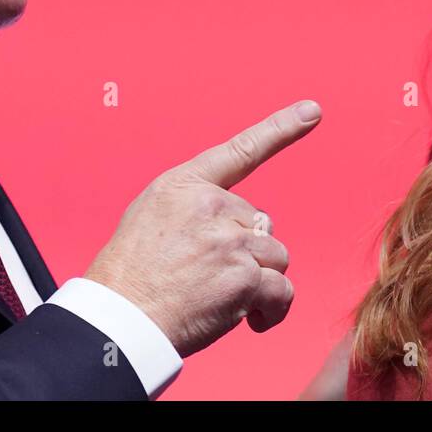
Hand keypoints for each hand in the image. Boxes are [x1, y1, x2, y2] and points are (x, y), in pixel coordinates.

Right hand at [83, 100, 321, 356]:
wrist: (120, 319)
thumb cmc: (131, 278)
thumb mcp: (150, 218)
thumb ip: (194, 209)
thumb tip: (237, 225)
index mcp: (184, 185)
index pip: (241, 151)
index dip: (281, 129)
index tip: (312, 111)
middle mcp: (211, 205)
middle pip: (260, 224)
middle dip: (245, 252)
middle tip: (209, 277)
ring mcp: (231, 240)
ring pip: (275, 256)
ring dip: (260, 280)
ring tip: (225, 299)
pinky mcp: (245, 277)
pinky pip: (281, 290)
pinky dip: (273, 309)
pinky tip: (253, 320)